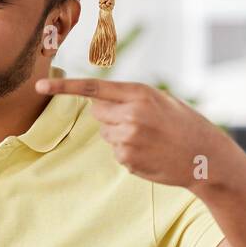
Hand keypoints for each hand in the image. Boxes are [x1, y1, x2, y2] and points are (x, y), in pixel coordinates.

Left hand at [35, 76, 238, 191]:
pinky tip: (149, 152)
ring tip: (148, 137)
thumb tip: (94, 101)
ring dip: (119, 133)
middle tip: (138, 119)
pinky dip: (128, 151)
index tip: (41, 86)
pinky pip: (115, 151)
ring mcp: (128, 140)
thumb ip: (128, 97)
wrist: (205, 156)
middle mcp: (131, 115)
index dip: (64, 87)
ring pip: (105, 132)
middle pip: (96, 111)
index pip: (93, 88)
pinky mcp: (127, 160)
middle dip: (109, 113)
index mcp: (139, 94)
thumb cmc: (183, 123)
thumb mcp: (160, 100)